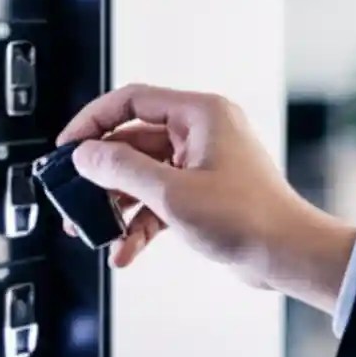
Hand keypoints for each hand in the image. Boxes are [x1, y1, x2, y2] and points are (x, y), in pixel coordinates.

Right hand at [57, 84, 355, 312]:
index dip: (92, 122)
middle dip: (101, 177)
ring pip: (143, 176)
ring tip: (93, 232)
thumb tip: (85, 155)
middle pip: (132, 143)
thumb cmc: (247, 217)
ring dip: (117, 207)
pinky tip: (125, 251)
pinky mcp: (204, 193)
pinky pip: (160, 200)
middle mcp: (201, 132)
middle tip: (73, 199)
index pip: (131, 101)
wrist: (288, 254)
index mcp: (199, 114)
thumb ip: (121, 170)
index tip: (67, 148)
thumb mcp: (171, 193)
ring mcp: (203, 163)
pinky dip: (141, 224)